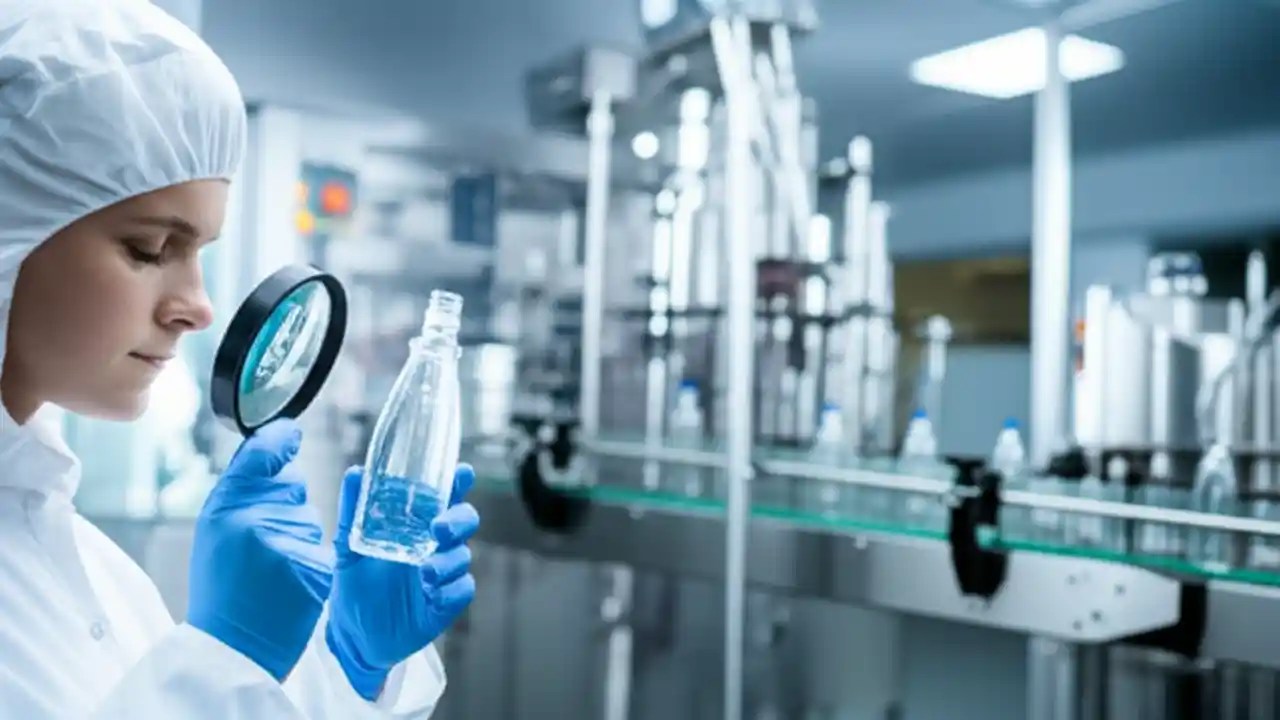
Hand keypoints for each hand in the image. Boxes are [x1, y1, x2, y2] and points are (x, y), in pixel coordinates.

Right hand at [187, 419, 333, 680]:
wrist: (233, 646)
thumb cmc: (221, 584)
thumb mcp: (214, 529)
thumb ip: (242, 486)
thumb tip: (278, 441)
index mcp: (226, 507)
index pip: (263, 452)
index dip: (281, 437)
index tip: (290, 434)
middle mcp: (258, 519)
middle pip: (294, 483)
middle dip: (285, 500)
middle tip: (261, 537)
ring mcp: (291, 543)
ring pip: (310, 514)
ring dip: (297, 530)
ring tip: (271, 564)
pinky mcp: (318, 566)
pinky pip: (322, 542)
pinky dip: (310, 554)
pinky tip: (289, 577)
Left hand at [326, 464, 479, 699]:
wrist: (352, 636)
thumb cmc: (355, 585)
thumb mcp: (348, 548)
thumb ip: (353, 512)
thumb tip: (356, 473)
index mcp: (416, 526)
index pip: (444, 497)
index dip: (457, 483)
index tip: (462, 472)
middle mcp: (435, 546)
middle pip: (465, 521)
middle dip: (459, 520)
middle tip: (439, 528)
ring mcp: (443, 575)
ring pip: (463, 556)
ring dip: (449, 560)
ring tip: (425, 571)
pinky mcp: (445, 604)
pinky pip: (462, 591)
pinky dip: (452, 590)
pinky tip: (434, 594)